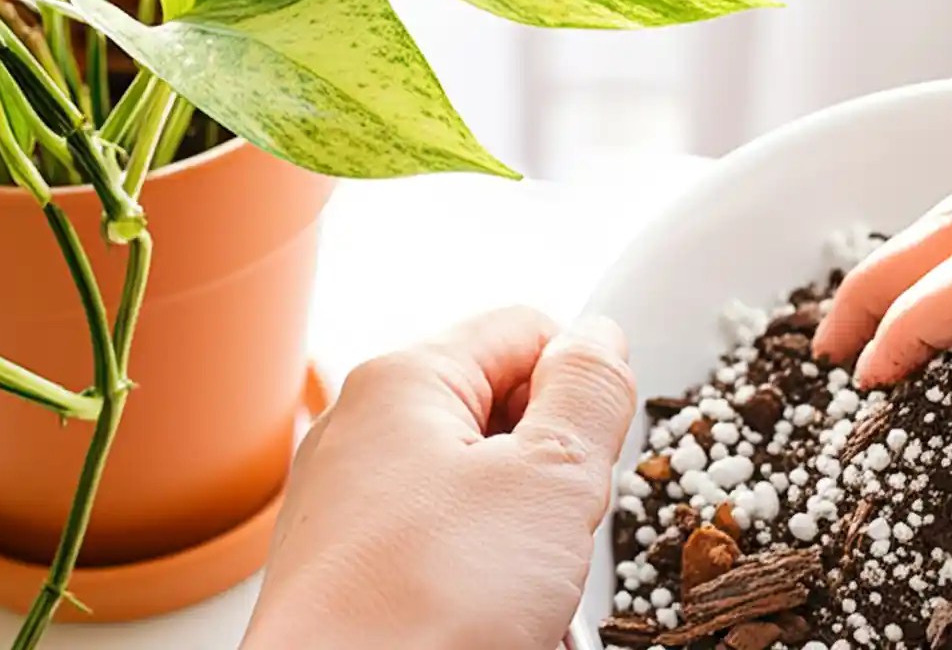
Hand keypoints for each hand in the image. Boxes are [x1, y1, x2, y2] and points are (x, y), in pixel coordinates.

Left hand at [242, 307, 635, 649]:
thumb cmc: (420, 604)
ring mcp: (353, 499)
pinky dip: (480, 575)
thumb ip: (588, 393)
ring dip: (523, 536)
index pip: (526, 331)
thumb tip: (599, 338)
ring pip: (480, 489)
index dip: (579, 385)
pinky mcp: (352, 563)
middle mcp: (366, 429)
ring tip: (516, 591)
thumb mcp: (547, 481)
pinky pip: (445, 545)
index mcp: (405, 380)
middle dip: (549, 472)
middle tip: (552, 531)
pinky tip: (485, 619)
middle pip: (502, 412)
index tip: (594, 451)